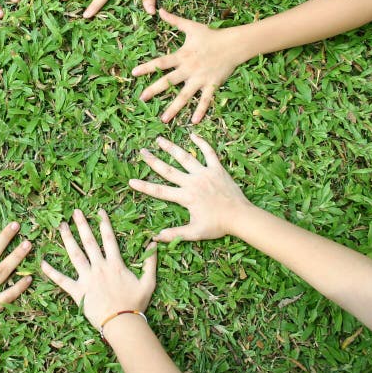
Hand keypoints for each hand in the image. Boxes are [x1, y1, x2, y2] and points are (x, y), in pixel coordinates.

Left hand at [41, 209, 156, 329]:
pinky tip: (42, 262)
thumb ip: (151, 263)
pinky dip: (51, 272)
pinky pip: (62, 280)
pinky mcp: (77, 292)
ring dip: (67, 239)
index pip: (109, 238)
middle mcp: (99, 267)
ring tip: (61, 227)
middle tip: (74, 212)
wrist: (122, 323)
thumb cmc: (136, 305)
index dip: (104, 223)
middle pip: (89, 242)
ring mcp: (87, 278)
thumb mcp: (148, 282)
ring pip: (75, 255)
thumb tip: (154, 244)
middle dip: (82, 225)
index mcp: (115, 264)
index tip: (99, 211)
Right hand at [128, 134, 250, 241]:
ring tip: (160, 140)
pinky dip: (201, 143)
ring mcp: (205, 173)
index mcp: (186, 197)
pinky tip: (193, 135)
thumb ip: (175, 234)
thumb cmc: (218, 225)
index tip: (131, 181)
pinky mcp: (217, 169)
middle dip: (153, 160)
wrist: (241, 217)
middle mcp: (192, 182)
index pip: (159, 191)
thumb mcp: (195, 233)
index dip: (144, 187)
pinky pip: (208, 153)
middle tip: (142, 151)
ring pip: (185, 157)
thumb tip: (156, 238)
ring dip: (171, 148)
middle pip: (168, 170)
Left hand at [133, 9, 241, 123]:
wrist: (234, 43)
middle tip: (142, 98)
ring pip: (185, 95)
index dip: (147, 67)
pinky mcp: (212, 85)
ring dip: (174, 108)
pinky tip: (193, 122)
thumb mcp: (191, 27)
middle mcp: (189, 69)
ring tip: (163, 119)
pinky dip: (200, 111)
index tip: (134, 73)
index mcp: (182, 56)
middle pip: (169, 81)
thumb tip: (160, 10)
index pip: (161, 62)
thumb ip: (174, 21)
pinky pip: (205, 100)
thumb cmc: (211, 35)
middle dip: (154, 90)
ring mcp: (200, 78)